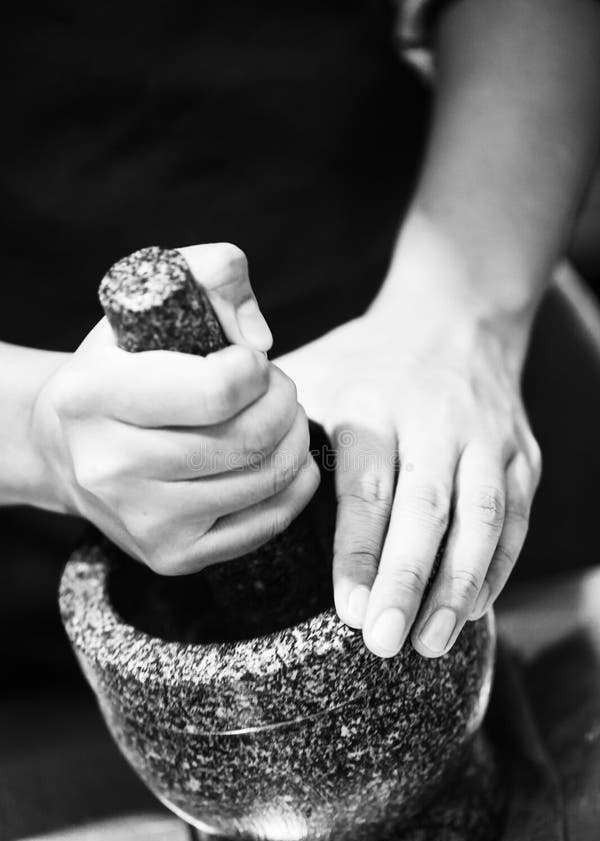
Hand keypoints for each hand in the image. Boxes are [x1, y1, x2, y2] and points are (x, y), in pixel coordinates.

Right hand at [32, 243, 318, 573]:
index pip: (216, 391)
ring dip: (294, 440)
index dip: (256, 370)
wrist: (71, 449)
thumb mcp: (150, 301)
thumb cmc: (121, 370)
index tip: (248, 362)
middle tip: (276, 389)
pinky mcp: (172, 556)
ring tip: (278, 419)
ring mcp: (142, 520)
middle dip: (285, 403)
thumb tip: (260, 337)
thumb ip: (212, 275)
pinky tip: (281, 458)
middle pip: (249, 440)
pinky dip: (295, 485)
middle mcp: (110, 467)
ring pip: (265, 481)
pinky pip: (267, 523)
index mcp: (95, 395)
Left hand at [276, 296, 540, 658]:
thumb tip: (214, 470)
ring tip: (429, 642)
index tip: (347, 609)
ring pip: (483, 516)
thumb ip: (268, 417)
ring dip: (459, 584)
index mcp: (372, 404)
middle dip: (407, 580)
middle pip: (427, 507)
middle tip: (383, 642)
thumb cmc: (366, 359)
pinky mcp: (521, 453)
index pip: (367, 483)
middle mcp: (435, 419)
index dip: (358, 549)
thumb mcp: (312, 369)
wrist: (457, 316)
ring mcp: (486, 437)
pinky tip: (470, 610)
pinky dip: (497, 567)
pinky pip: (517, 516)